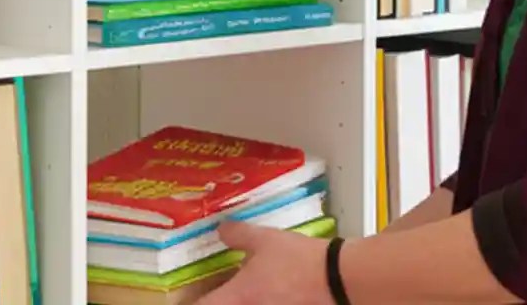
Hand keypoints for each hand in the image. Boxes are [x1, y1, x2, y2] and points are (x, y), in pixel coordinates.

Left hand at [194, 220, 334, 304]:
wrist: (338, 279)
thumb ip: (239, 235)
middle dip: (217, 300)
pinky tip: (269, 292)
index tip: (189, 296)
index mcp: (235, 298)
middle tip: (217, 290)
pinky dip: (263, 300)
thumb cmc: (298, 260)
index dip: (189, 302)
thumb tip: (220, 229)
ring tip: (247, 288)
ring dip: (238, 300)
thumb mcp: (266, 239)